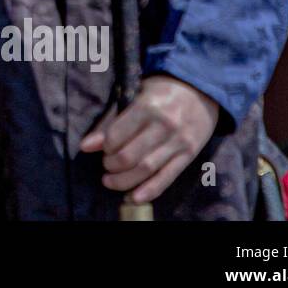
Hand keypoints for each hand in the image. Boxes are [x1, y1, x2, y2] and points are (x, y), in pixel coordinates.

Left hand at [80, 74, 218, 204]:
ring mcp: (179, 142)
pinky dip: (149, 191)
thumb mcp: (135, 96)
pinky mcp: (189, 155)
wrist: (201, 90)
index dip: (104, 147)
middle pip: (130, 156)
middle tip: (106, 166)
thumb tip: (86, 146)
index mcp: (147, 106)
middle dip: (112, 166)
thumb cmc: (161, 92)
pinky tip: (133, 197)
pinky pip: (167, 178)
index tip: (102, 149)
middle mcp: (165, 125)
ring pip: (146, 169)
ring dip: (124, 181)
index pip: (117, 135)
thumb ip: (112, 121)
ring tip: (111, 181)